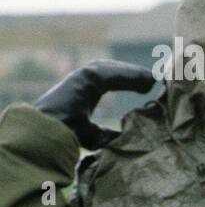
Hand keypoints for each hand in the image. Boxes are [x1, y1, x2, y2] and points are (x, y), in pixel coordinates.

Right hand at [33, 60, 155, 148]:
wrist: (49, 135)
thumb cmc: (68, 137)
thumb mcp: (96, 137)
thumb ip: (112, 134)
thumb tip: (130, 137)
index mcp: (85, 92)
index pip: (111, 81)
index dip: (130, 81)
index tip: (146, 87)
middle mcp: (82, 82)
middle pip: (113, 71)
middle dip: (134, 74)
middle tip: (153, 80)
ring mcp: (81, 78)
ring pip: (113, 70)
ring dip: (134, 73)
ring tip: (152, 79)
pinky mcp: (83, 77)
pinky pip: (111, 73)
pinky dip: (129, 75)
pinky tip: (144, 79)